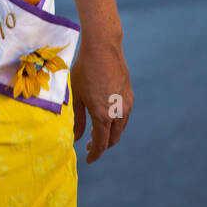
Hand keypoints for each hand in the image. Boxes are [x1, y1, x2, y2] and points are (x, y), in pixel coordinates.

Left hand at [71, 34, 132, 163]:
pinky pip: (124, 116)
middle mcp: (118, 113)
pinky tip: (106, 117)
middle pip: (112, 139)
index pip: (101, 144)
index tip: (88, 159)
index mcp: (102, 115)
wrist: (103, 47)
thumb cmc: (85, 69)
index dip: (95, 154)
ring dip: (110, 134)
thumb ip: (78, 119)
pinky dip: (115, 122)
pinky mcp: (130, 95)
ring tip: (97, 133)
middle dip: (102, 146)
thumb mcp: (76, 95)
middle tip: (89, 146)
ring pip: (120, 128)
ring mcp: (126, 104)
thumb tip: (77, 138)